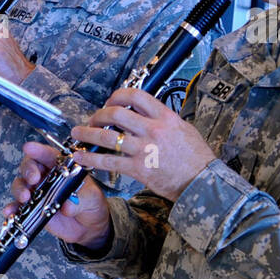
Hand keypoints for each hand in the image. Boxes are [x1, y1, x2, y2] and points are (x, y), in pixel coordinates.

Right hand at [7, 142, 112, 249]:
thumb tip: (67, 206)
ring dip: (20, 189)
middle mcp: (46, 178)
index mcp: (61, 168)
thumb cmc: (91, 204)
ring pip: (21, 185)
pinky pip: (18, 207)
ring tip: (25, 197)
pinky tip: (10, 211)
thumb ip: (81, 200)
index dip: (38, 150)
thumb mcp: (92, 198)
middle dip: (28, 170)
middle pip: (29, 167)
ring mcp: (37, 193)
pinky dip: (12, 208)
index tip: (29, 148)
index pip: (48, 155)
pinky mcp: (32, 208)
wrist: (89, 227)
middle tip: (33, 179)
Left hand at [69, 88, 214, 201]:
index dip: (117, 95)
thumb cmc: (196, 158)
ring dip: (87, 133)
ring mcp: (144, 149)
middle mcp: (153, 130)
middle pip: (116, 114)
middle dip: (98, 114)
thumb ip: (162, 119)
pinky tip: (80, 156)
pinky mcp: (138, 168)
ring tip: (77, 133)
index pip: (136, 96)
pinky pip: (108, 161)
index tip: (110, 100)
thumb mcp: (183, 129)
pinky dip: (90, 158)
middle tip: (92, 119)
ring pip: (107, 136)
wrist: (202, 183)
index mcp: (165, 117)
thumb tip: (142, 112)